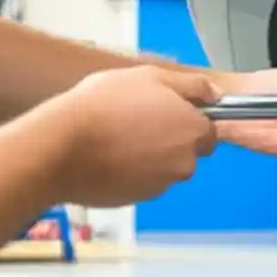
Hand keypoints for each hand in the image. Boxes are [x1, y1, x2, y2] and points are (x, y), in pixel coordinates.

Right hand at [39, 66, 219, 205]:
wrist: (61, 145)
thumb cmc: (105, 103)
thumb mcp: (150, 76)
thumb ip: (192, 86)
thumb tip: (215, 94)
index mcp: (194, 131)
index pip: (208, 131)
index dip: (186, 120)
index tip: (162, 111)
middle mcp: (185, 163)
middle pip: (187, 152)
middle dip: (169, 141)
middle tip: (135, 122)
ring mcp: (160, 186)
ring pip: (163, 169)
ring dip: (149, 158)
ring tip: (115, 138)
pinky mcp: (135, 200)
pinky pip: (140, 183)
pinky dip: (130, 173)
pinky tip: (106, 157)